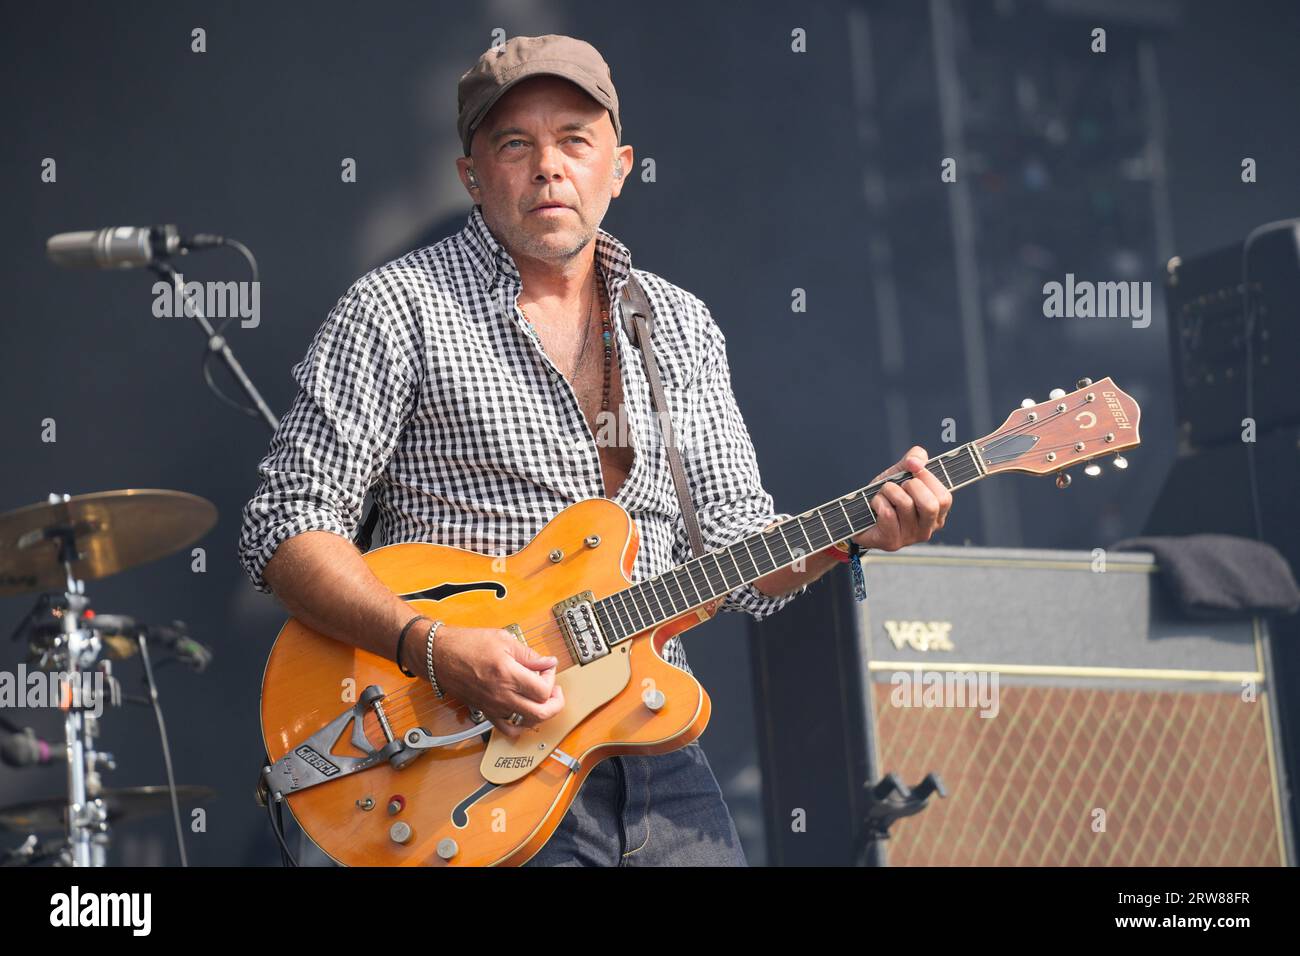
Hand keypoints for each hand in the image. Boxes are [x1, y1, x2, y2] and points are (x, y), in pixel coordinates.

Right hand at [409, 624, 565, 739]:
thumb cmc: (466, 644)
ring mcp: (494, 707)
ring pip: (528, 724)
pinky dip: (521, 726)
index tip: (547, 668)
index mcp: (507, 675)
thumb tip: (548, 663)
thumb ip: (529, 654)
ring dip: (541, 713)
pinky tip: (525, 713)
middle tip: (555, 691)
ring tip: (541, 699)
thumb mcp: (503, 639)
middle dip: (555, 702)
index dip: (551, 679)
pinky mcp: (486, 712)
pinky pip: (508, 730)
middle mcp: (501, 696)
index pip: (543, 690)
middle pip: (541, 713)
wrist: (439, 656)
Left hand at [851, 446, 951, 551]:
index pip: (944, 498)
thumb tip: (915, 463)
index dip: (928, 479)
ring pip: (905, 504)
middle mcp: (927, 529)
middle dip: (912, 485)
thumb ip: (916, 458)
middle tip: (901, 484)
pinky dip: (878, 501)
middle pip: (930, 505)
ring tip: (884, 493)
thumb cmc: (887, 494)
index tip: (914, 471)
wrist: (860, 513)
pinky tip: (875, 505)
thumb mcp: (903, 471)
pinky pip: (887, 513)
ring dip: (890, 490)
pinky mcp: (891, 542)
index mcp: (937, 514)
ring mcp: (910, 538)